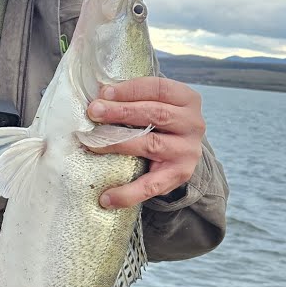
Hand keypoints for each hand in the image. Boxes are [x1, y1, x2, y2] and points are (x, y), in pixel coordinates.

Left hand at [85, 76, 204, 208]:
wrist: (181, 152)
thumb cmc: (159, 122)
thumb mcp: (155, 103)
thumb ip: (134, 98)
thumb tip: (98, 98)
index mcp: (186, 99)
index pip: (158, 88)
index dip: (130, 89)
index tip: (104, 92)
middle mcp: (193, 123)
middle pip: (155, 113)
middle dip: (121, 111)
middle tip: (94, 112)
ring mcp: (188, 151)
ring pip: (151, 144)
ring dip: (118, 143)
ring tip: (92, 144)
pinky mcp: (179, 175)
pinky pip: (151, 185)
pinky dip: (127, 193)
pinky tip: (106, 198)